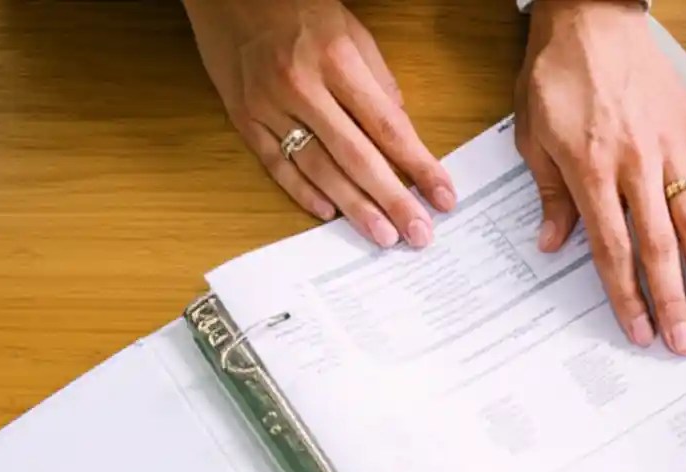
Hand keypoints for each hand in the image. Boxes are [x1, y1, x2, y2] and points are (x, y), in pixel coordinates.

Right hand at [182, 0, 454, 247]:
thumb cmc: (298, 7)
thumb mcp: (353, 34)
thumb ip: (379, 87)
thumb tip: (403, 137)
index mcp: (337, 60)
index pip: (388, 127)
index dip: (419, 166)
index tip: (442, 196)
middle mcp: (301, 86)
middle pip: (356, 156)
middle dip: (392, 200)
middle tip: (418, 233)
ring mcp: (267, 104)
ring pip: (317, 168)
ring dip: (354, 207)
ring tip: (383, 235)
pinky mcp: (243, 117)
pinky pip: (275, 164)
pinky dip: (303, 192)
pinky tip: (330, 213)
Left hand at [515, 0, 685, 354]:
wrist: (591, 19)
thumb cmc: (558, 75)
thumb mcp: (533, 137)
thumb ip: (551, 195)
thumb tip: (555, 246)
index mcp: (591, 169)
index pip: (613, 249)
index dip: (627, 296)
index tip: (638, 330)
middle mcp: (637, 164)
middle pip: (660, 247)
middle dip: (674, 301)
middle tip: (683, 343)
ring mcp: (672, 150)